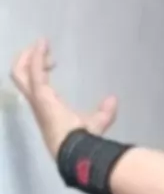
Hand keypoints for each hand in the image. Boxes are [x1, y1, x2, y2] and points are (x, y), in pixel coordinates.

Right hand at [10, 41, 118, 159]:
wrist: (78, 149)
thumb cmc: (83, 139)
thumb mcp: (96, 121)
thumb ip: (105, 111)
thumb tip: (113, 99)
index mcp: (47, 107)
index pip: (36, 85)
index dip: (40, 71)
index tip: (53, 61)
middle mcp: (38, 103)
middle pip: (20, 77)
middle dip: (28, 60)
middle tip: (43, 49)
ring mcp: (37, 99)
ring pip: (20, 73)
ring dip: (29, 57)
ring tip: (41, 45)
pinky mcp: (41, 95)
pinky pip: (34, 72)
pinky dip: (37, 57)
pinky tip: (43, 45)